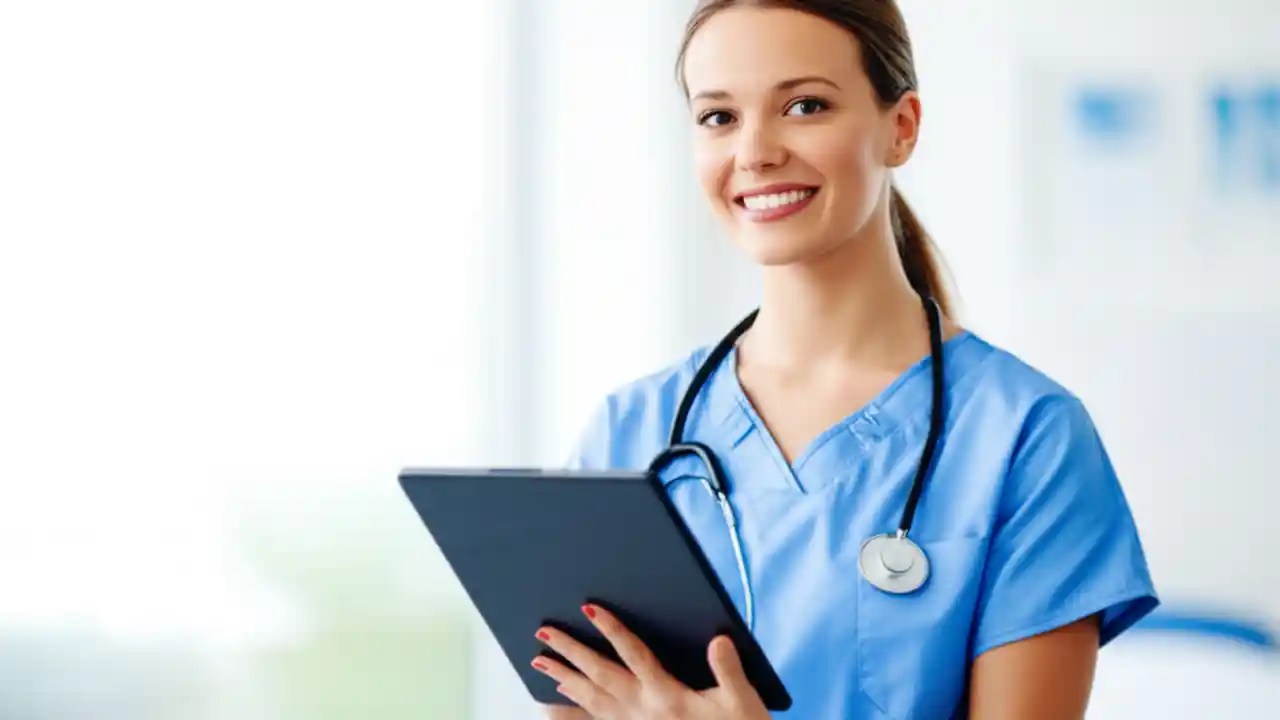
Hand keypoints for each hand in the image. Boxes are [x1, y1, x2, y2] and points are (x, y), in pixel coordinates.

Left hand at [531, 603, 770, 719]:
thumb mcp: (743, 703)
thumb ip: (729, 671)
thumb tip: (718, 640)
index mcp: (668, 696)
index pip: (635, 655)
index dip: (612, 630)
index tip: (590, 608)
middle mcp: (644, 711)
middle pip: (600, 676)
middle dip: (571, 652)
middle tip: (544, 633)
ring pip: (590, 701)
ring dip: (563, 680)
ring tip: (539, 663)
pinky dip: (571, 714)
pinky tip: (551, 706)